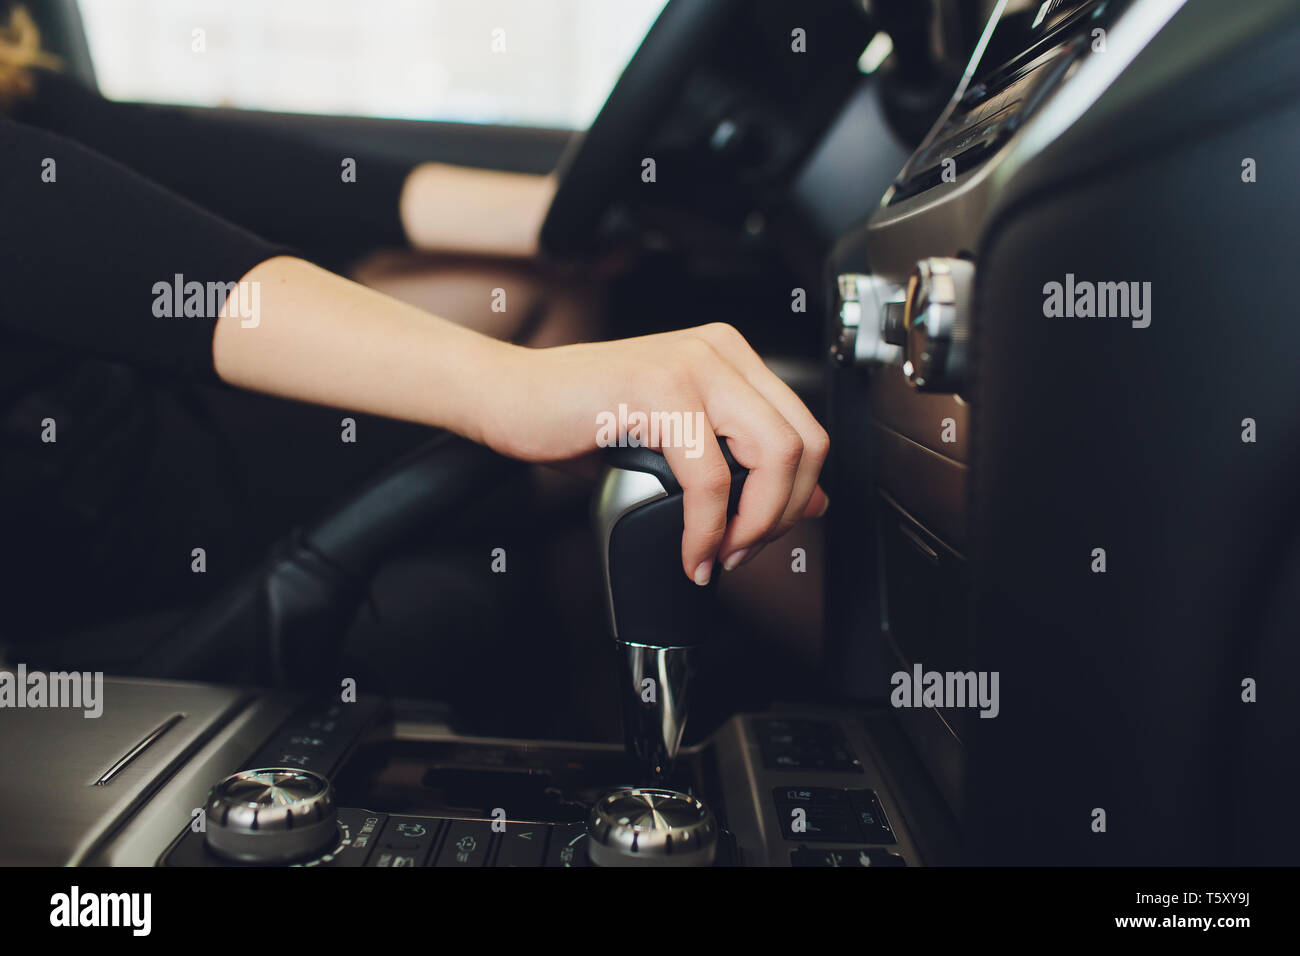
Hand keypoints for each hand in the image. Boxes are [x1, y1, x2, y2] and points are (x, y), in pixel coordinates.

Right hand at [484, 323, 829, 583]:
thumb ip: (740, 461)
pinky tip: (689, 551)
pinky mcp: (659, 390)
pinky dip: (706, 530)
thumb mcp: (676, 441)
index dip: (798, 496)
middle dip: (780, 516)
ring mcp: (691, 365)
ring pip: (772, 456)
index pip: (807, 429)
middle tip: (740, 553)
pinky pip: (711, 478)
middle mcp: (718, 351)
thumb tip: (810, 499)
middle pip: (803, 444)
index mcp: (730, 356)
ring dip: (751, 525)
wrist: (506, 396)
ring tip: (717, 556)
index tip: (761, 536)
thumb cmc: (579, 419)